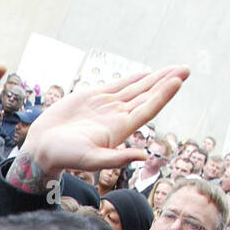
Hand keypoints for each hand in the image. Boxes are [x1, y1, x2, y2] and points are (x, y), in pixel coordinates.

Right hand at [22, 66, 189, 178]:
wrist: (43, 147)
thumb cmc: (64, 156)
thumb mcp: (91, 160)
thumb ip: (116, 159)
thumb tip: (143, 156)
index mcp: (120, 129)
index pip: (148, 108)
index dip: (164, 94)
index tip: (179, 80)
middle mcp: (117, 116)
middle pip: (148, 96)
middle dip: (167, 82)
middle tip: (187, 69)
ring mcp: (107, 106)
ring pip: (136, 89)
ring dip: (156, 78)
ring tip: (175, 69)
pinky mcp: (93, 98)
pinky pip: (118, 85)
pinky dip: (133, 79)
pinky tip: (146, 74)